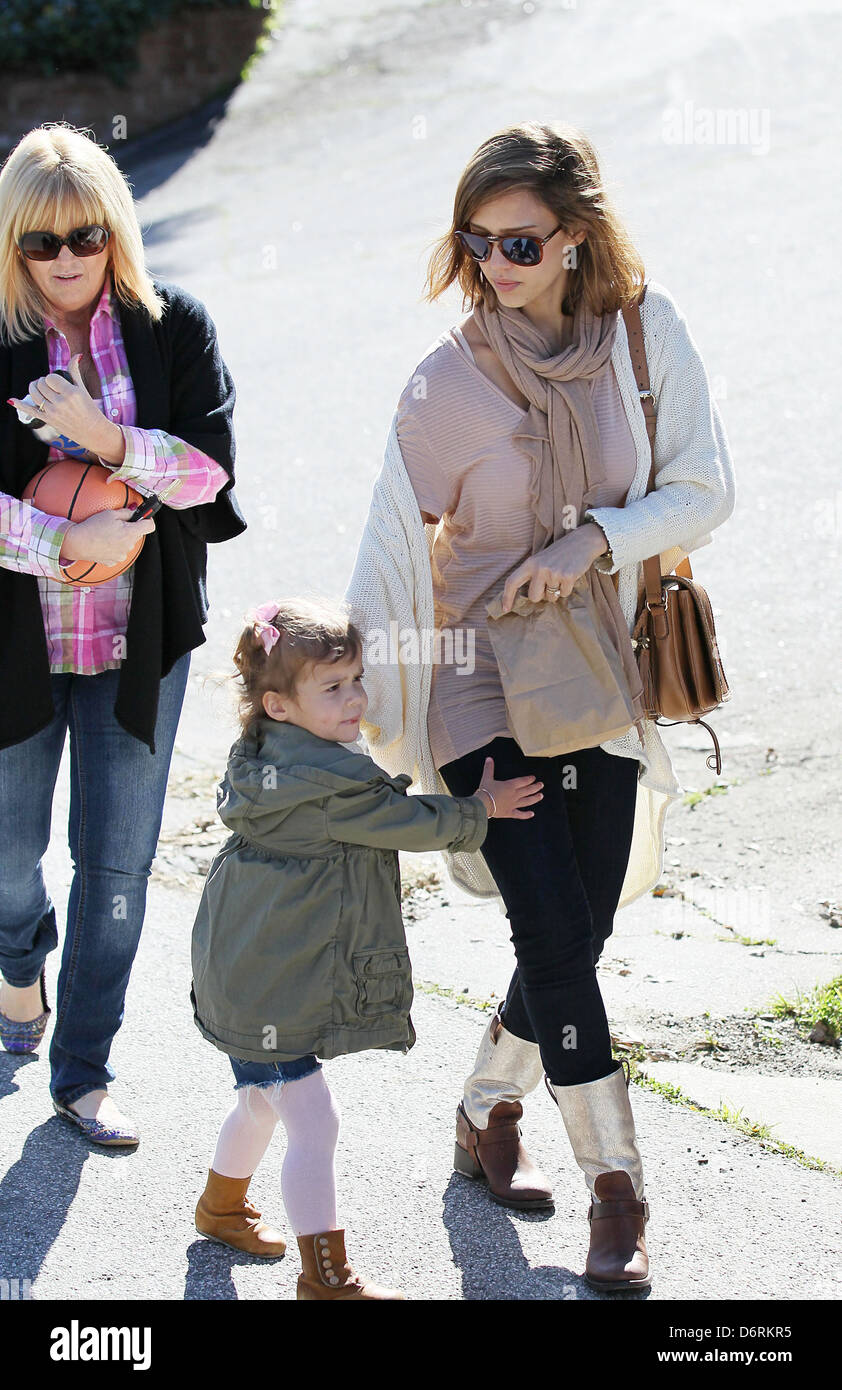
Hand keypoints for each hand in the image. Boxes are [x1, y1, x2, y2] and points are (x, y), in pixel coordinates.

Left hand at [8, 354, 123, 460]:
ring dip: (33, 388)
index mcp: (71, 393)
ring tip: (39, 388)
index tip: (57, 382)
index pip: (50, 378)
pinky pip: (30, 411)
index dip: (52, 378)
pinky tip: (12, 400)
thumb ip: (75, 372)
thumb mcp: (83, 390)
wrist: (93, 432)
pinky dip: (20, 405)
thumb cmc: (90, 410)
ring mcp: (53, 412)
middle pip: (41, 385)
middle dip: (43, 382)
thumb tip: (76, 355)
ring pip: (34, 394)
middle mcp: (61, 403)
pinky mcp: (48, 420)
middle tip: (50, 386)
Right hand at [58, 508, 154, 566]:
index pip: (150, 526)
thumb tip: (135, 512)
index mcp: (130, 533)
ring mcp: (122, 555)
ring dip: (122, 539)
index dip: (148, 520)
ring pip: (128, 544)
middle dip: (131, 529)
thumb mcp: (110, 513)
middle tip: (117, 524)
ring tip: (107, 534)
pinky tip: (104, 543)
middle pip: (137, 535)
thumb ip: (127, 512)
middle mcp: (129, 546)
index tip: (144, 517)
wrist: (77, 542)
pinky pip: (119, 552)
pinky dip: (114, 547)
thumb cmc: (92, 526)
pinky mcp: (114, 561)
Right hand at [475, 756, 542, 819]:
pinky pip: (519, 814)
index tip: (534, 778)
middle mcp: (514, 795)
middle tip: (541, 785)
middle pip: (527, 790)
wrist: (483, 805)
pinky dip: (526, 814)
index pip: (522, 781)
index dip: (529, 779)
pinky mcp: (509, 813)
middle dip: (535, 787)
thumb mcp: (486, 778)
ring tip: (541, 796)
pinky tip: (532, 814)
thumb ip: (489, 768)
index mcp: (510, 786)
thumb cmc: (485, 791)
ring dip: (535, 798)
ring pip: (527, 801)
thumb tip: (489, 759)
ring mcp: (513, 804)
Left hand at [500, 523, 607, 612]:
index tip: (504, 609)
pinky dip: (567, 589)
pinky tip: (570, 576)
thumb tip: (527, 597)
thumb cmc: (559, 553)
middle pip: (534, 597)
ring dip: (556, 592)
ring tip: (561, 576)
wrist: (581, 542)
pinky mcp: (567, 577)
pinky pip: (564, 594)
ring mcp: (553, 573)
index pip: (512, 582)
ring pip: (550, 597)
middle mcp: (539, 568)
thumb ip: (532, 574)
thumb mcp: (540, 559)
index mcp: (530, 563)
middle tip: (549, 584)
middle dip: (542, 595)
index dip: (507, 597)